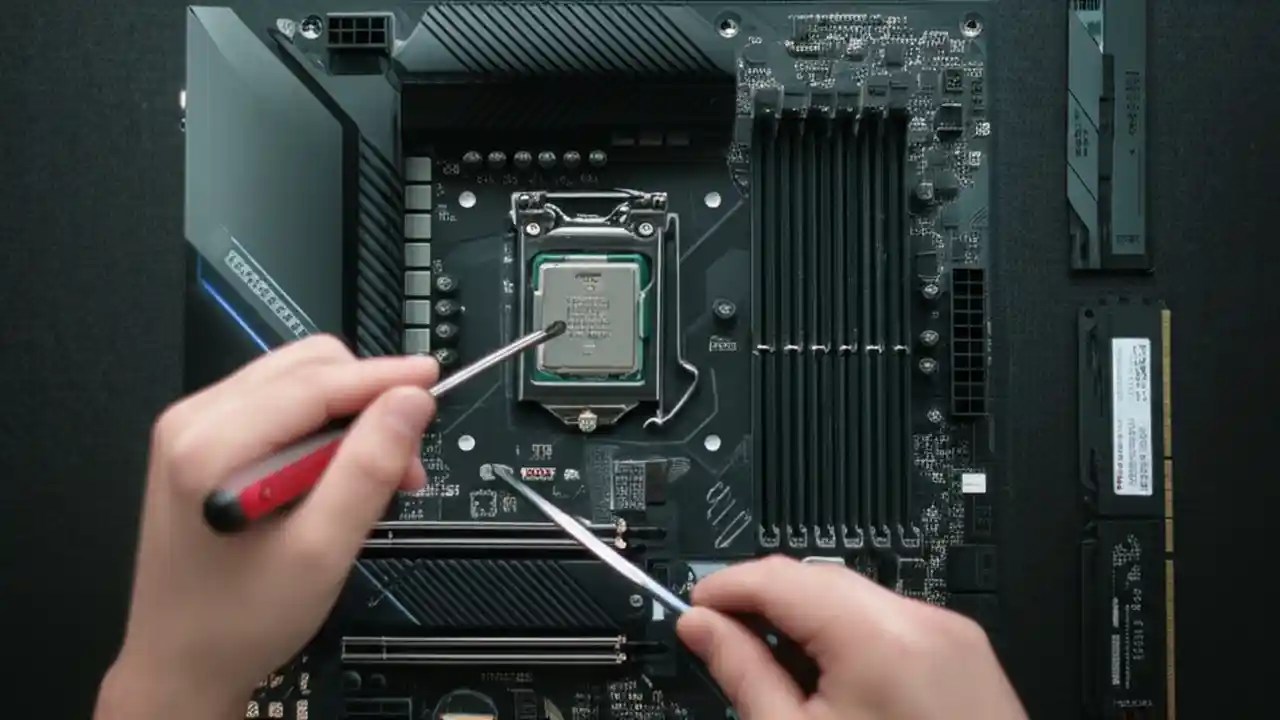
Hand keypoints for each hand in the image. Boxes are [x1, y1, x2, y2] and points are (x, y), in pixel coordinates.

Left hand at [95, 336, 439, 719]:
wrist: (180, 663)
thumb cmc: (243, 619)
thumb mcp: (322, 551)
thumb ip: (368, 469)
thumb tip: (410, 401)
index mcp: (210, 445)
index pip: (315, 383)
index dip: (382, 378)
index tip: (435, 381)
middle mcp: (192, 421)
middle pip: (305, 368)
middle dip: (367, 403)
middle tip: (405, 465)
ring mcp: (190, 429)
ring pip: (295, 381)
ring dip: (348, 417)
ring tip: (375, 478)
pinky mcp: (198, 443)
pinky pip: (276, 406)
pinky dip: (320, 429)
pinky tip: (336, 476)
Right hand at [677, 556, 1025, 719]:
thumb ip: (743, 675)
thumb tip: (703, 630)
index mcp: (882, 637)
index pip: (780, 576)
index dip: (725, 588)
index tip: (694, 609)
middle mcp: (926, 622)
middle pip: (818, 581)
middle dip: (763, 606)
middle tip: (719, 643)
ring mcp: (954, 638)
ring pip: (855, 601)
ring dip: (805, 623)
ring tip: (773, 676)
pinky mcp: (966, 657)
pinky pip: (891, 626)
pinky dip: (849, 642)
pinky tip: (826, 685)